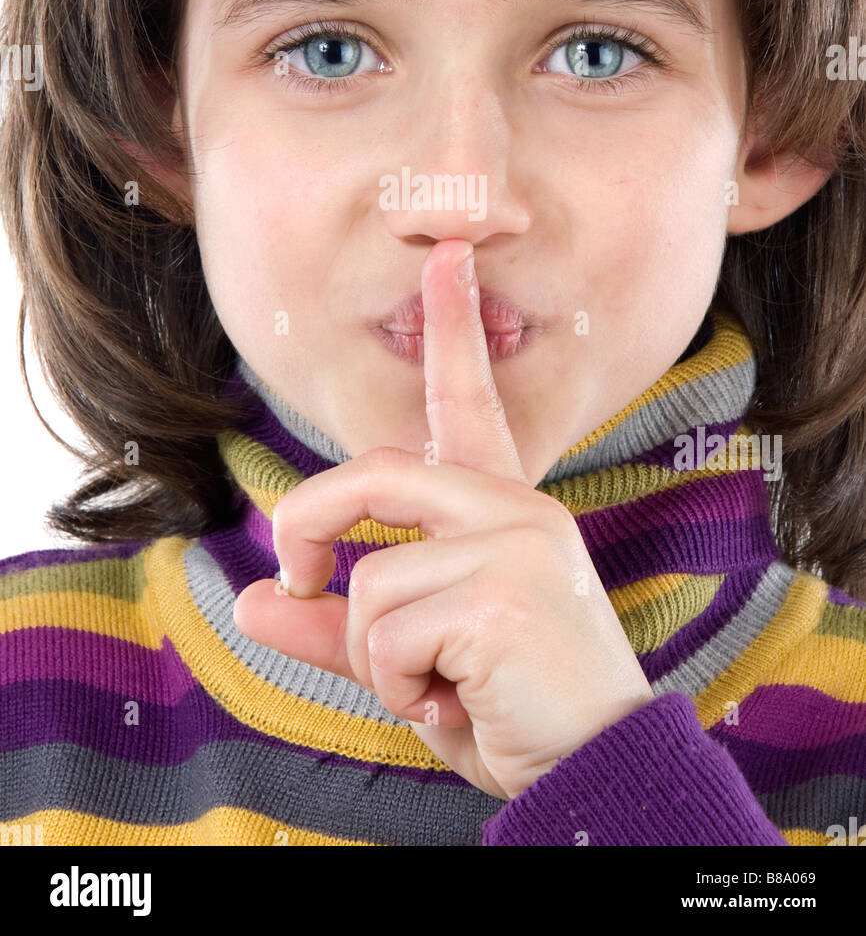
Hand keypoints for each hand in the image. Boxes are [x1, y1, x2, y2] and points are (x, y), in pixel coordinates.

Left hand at [233, 238, 653, 800]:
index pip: (468, 403)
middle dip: (313, 524)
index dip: (451, 327)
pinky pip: (384, 628)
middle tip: (299, 579)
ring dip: (377, 657)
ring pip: (370, 580)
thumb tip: (252, 600)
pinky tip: (458, 700)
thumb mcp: (411, 661)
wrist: (595, 774)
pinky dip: (396, 684)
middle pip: (373, 472)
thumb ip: (335, 627)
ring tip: (438, 687)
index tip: (447, 254)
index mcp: (503, 510)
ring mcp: (514, 542)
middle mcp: (515, 508)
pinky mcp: (502, 589)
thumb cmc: (508, 709)